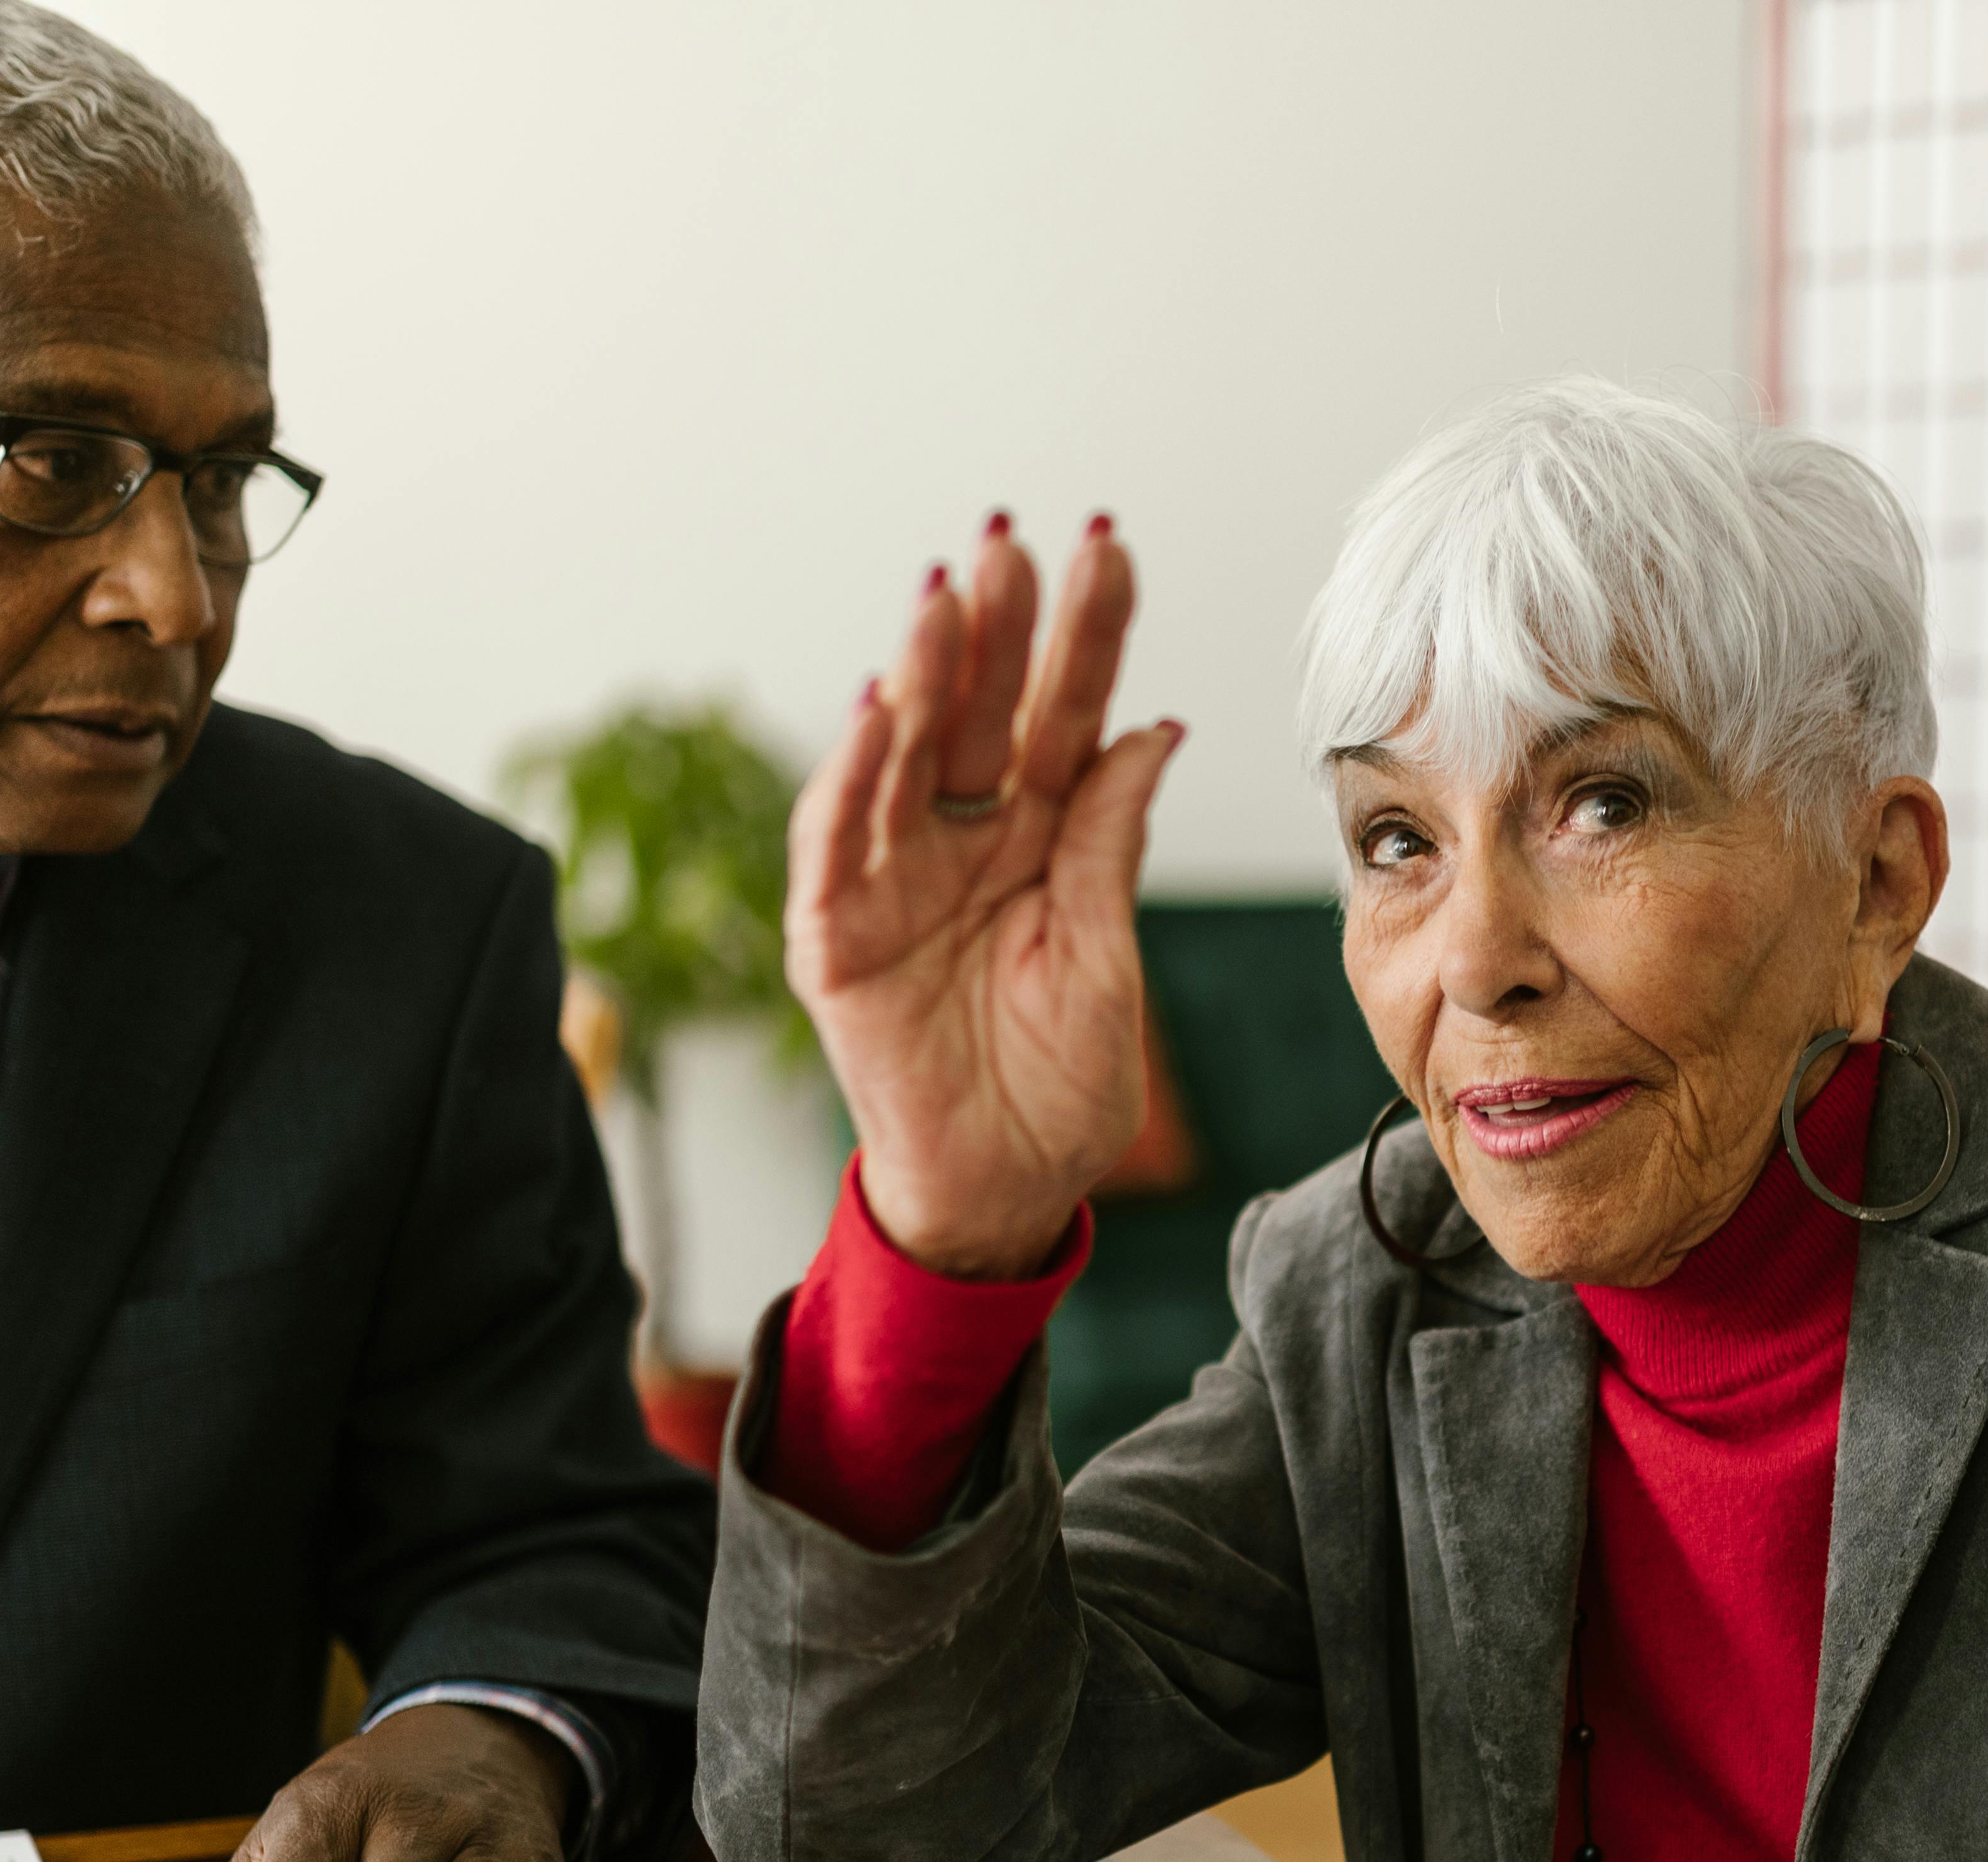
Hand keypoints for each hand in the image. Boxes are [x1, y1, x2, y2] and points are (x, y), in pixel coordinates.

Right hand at [788, 513, 1185, 1277]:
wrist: (1004, 1193)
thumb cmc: (1058, 1086)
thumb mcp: (1104, 954)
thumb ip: (1108, 840)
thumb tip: (1152, 728)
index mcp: (1037, 839)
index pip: (1063, 716)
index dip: (1083, 636)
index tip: (1108, 549)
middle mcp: (961, 842)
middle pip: (978, 713)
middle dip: (996, 626)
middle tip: (1014, 541)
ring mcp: (891, 883)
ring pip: (903, 757)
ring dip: (920, 675)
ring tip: (947, 597)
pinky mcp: (835, 938)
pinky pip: (837, 846)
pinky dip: (849, 779)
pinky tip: (873, 711)